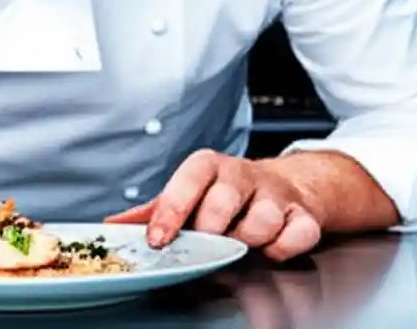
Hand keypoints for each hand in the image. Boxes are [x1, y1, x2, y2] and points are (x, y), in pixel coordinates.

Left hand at [104, 149, 323, 260]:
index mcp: (212, 167)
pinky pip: (296, 233)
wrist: (285, 188)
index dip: (173, 208)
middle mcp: (245, 175)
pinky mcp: (303, 214)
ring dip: (247, 240)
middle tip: (206, 245)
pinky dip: (282, 247)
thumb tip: (113, 226)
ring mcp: (277, 194)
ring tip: (238, 245)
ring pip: (261, 219)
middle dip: (212, 230)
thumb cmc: (227, 194)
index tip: (158, 238)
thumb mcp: (189, 194)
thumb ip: (153, 210)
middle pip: (225, 200)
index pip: (192, 177)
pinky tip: (269, 248)